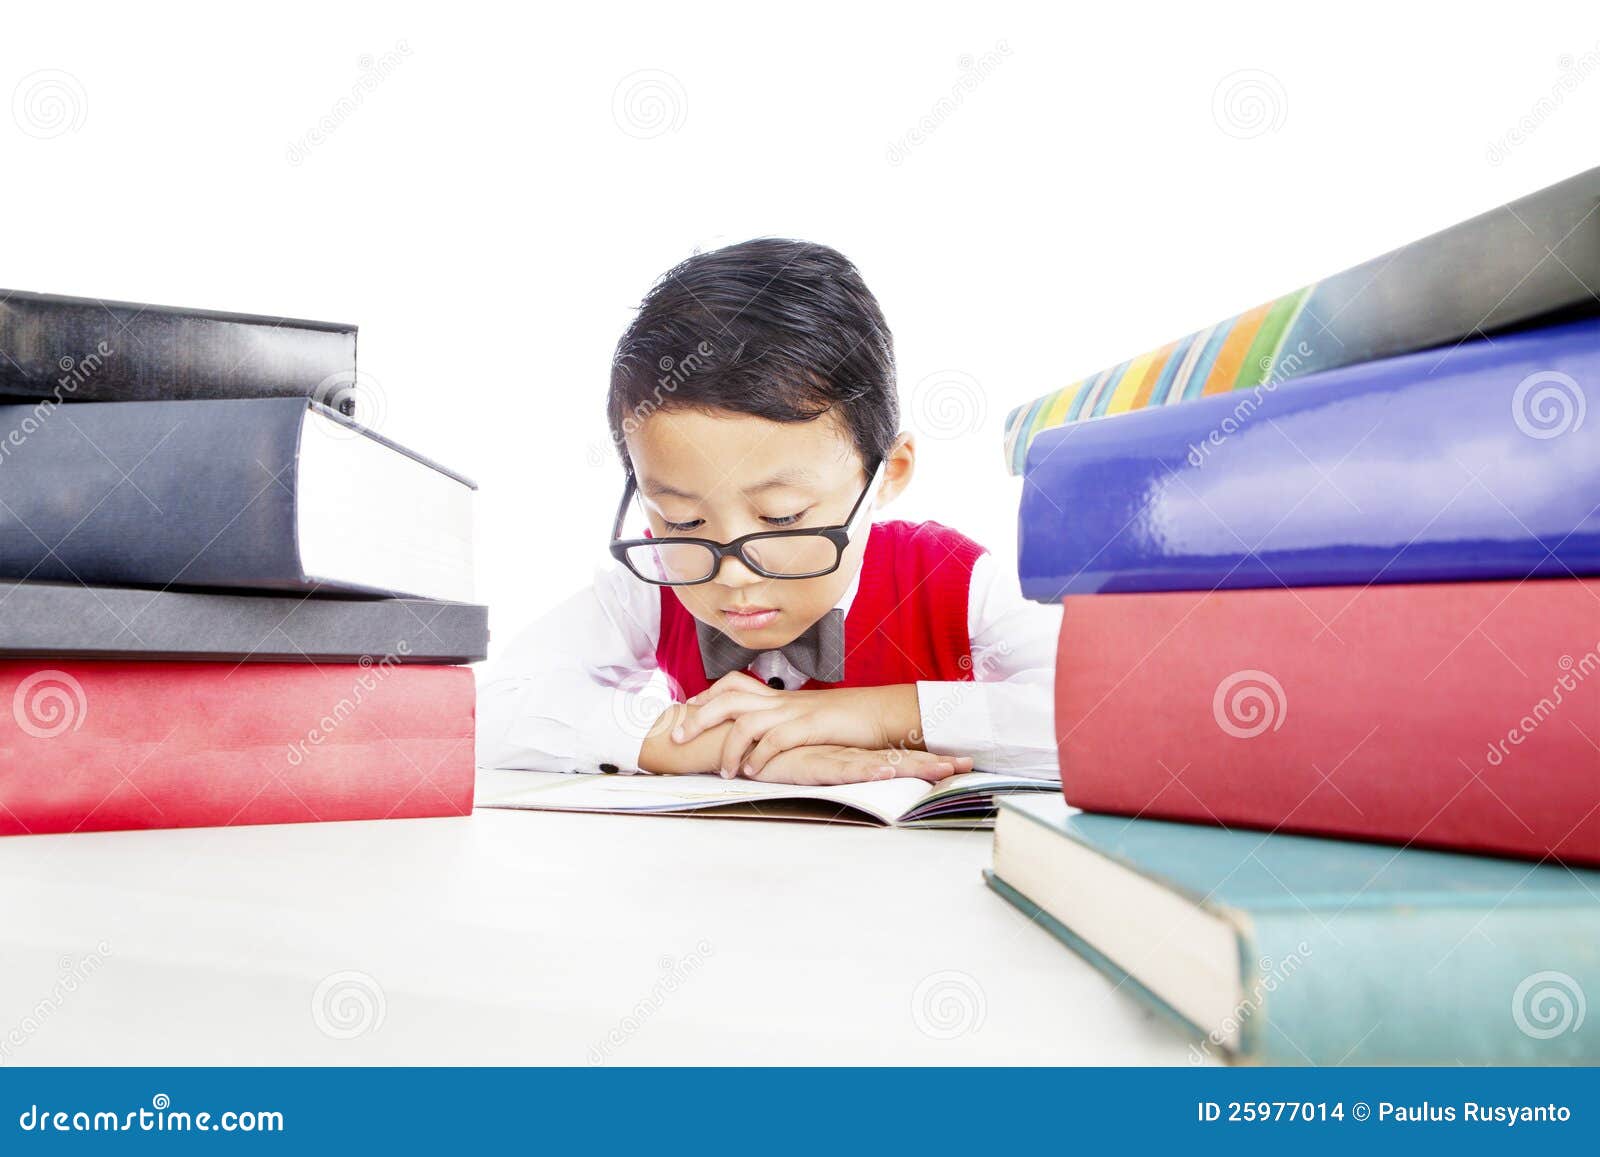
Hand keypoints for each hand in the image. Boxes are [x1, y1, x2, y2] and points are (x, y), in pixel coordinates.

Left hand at [670, 672, 922, 777]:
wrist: (881, 712)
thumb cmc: (845, 719)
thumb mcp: (806, 717)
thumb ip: (782, 722)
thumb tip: (761, 736)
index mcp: (778, 695)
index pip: (732, 685)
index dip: (705, 696)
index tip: (685, 712)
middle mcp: (781, 699)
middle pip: (727, 697)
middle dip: (697, 717)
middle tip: (676, 737)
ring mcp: (795, 711)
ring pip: (745, 719)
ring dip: (728, 746)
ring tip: (723, 770)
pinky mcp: (810, 727)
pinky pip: (775, 739)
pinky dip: (759, 756)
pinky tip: (752, 772)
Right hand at [750, 745, 972, 785]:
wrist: (738, 742)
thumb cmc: (774, 755)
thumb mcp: (811, 764)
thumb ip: (834, 767)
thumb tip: (857, 773)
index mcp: (852, 755)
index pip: (897, 757)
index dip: (927, 760)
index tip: (961, 762)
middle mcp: (850, 754)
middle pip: (901, 759)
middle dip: (934, 763)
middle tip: (968, 764)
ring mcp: (836, 758)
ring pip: (883, 763)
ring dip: (915, 767)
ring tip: (945, 769)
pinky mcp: (818, 765)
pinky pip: (849, 769)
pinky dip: (872, 769)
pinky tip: (889, 769)